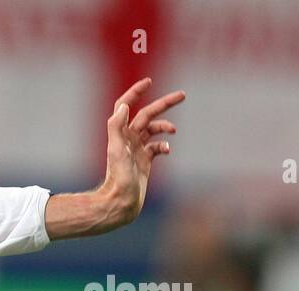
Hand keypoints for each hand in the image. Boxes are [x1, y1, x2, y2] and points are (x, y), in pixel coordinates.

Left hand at [103, 77, 184, 222]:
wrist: (121, 202)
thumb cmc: (118, 178)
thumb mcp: (116, 150)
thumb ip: (116, 127)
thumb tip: (123, 106)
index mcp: (120, 133)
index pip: (125, 106)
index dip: (135, 92)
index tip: (148, 81)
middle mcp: (128, 139)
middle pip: (147, 115)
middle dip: (164, 104)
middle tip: (182, 95)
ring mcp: (137, 150)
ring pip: (154, 130)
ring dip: (165, 126)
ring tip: (173, 131)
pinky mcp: (145, 161)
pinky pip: (158, 147)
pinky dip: (165, 145)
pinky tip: (167, 151)